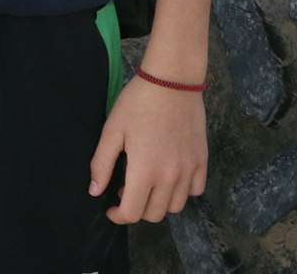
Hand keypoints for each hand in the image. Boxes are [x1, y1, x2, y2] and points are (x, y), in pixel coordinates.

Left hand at [88, 74, 206, 222]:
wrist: (171, 80)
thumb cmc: (137, 102)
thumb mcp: (112, 130)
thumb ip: (102, 163)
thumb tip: (95, 191)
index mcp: (144, 171)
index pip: (132, 212)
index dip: (118, 216)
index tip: (111, 209)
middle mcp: (169, 176)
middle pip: (154, 214)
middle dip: (137, 209)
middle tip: (127, 189)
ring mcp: (189, 169)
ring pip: (176, 206)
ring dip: (159, 202)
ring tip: (148, 183)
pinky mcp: (201, 160)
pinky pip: (195, 190)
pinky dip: (182, 191)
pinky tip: (170, 175)